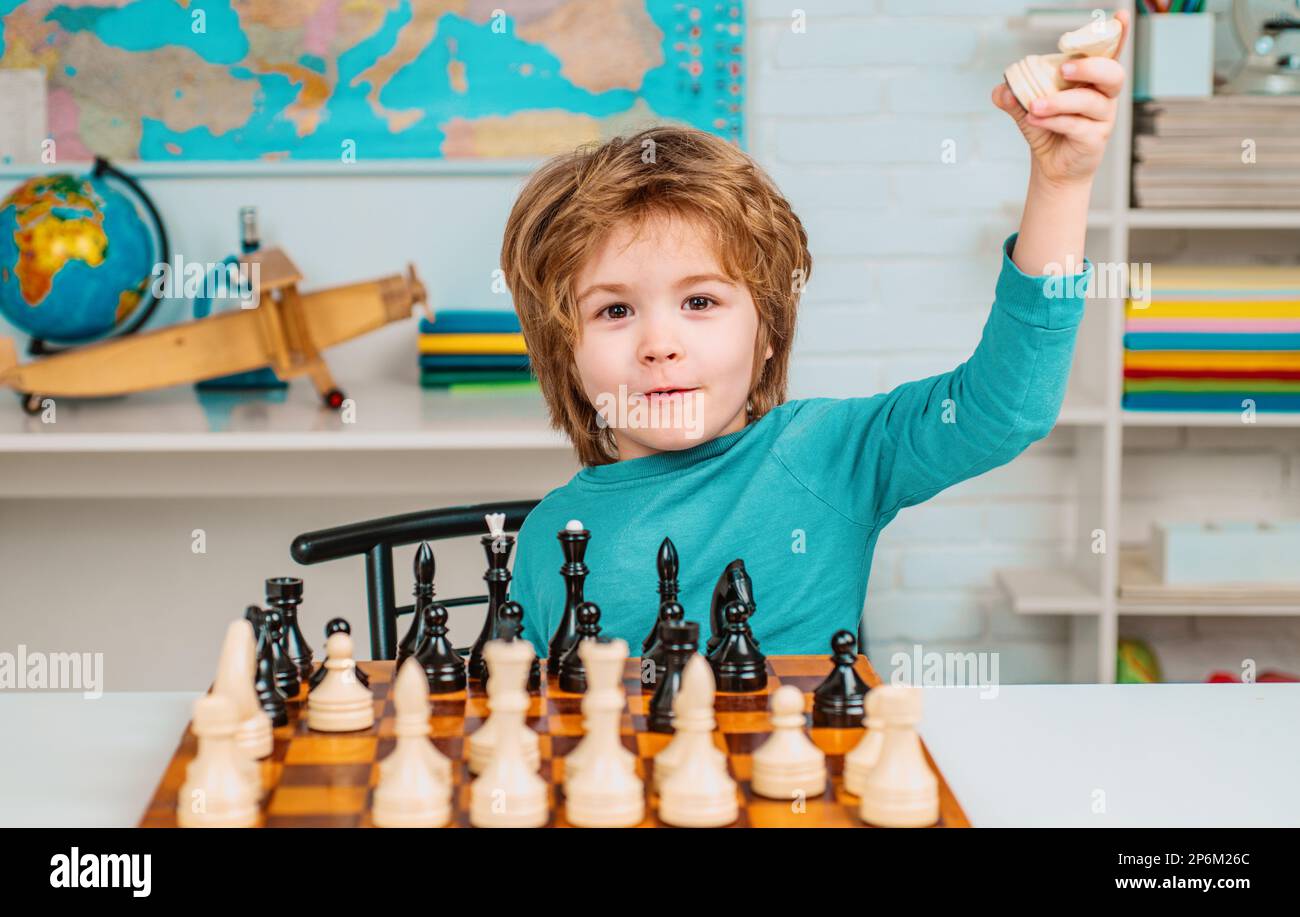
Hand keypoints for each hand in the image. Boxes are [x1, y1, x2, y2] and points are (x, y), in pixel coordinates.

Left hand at [992, 9, 1128, 188]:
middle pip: (1112, 72)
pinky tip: (1035, 120)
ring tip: (1033, 107)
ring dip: (1059, 101)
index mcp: (1092, 79)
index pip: (1109, 52)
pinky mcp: (1096, 139)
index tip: (1120, 15)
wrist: (1051, 167)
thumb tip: (1002, 89)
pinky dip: (1054, 121)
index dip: (1117, 33)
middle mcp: (1104, 95)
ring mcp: (1103, 117)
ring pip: (1090, 101)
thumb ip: (1014, 96)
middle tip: (1062, 69)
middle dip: (1089, 66)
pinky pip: (1077, 125)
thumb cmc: (1047, 130)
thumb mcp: (1027, 109)